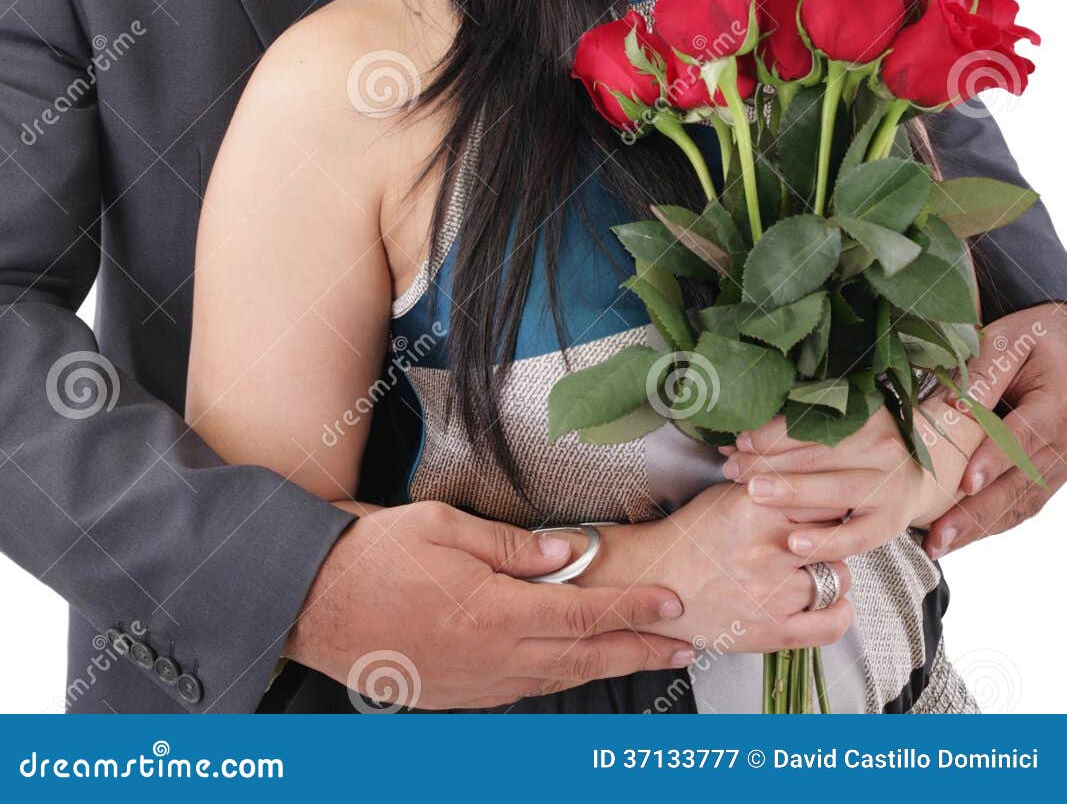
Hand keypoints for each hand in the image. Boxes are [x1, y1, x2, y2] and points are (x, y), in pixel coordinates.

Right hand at [285, 499, 691, 708]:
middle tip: (681, 647)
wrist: (312, 605)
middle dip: (638, 651)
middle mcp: (493, 657)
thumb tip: (568, 553)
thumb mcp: (445, 528)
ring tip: (640, 655)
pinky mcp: (457, 694)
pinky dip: (557, 675)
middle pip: (583, 659)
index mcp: (495, 612)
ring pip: (556, 679)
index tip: (671, 606)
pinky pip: (521, 688)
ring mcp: (475, 683)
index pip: (585, 615)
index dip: (635, 611)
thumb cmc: (372, 557)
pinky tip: (570, 663)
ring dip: (604, 667)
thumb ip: (513, 545)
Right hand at [585, 481, 852, 654]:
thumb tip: (809, 478)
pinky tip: (836, 603)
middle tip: (831, 535)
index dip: (832, 500)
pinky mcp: (773, 630)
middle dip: (837, 534)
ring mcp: (774, 593)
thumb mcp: (728, 494)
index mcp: (759, 508)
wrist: (655, 581)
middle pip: (837, 534)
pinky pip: (828, 625)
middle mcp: (771, 548)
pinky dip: (840, 614)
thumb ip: (770, 485)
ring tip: (823, 567)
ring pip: (839, 576)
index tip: (833, 503)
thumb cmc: (690, 537)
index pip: (824, 496)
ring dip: (836, 571)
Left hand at [718, 405, 938, 560]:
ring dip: (791, 492)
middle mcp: (883, 447)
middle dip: (770, 461)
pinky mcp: (892, 524)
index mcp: (867, 415)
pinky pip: (856, 536)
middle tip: (734, 468)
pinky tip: (794, 542)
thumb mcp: (841, 428)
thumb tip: (739, 439)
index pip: (812, 421)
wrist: (914, 478)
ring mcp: (890, 487)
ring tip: (754, 493)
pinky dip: (825, 541)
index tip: (740, 440)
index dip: (771, 431)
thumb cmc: (860, 452)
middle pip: (818, 453)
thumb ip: (797, 428)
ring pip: (835, 490)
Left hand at [923, 303, 1066, 559]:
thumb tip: (953, 408)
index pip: (1022, 437)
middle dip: (977, 514)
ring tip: (941, 545)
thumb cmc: (1039, 341)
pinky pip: (1024, 505)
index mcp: (1054, 406)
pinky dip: (994, 524)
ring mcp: (1060, 466)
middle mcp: (1063, 444)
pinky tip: (963, 536)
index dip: (994, 461)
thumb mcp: (1012, 340)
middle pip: (1019, 485)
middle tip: (939, 537)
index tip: (967, 482)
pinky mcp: (1051, 476)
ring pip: (1021, 503)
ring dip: (981, 527)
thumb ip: (985, 372)